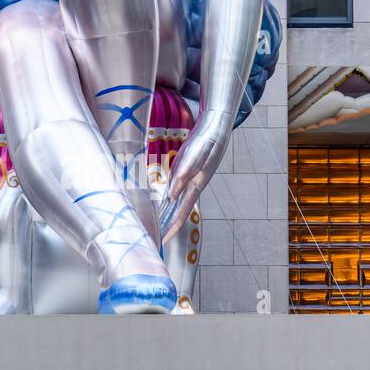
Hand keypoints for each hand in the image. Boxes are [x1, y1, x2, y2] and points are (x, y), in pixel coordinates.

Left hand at [160, 111, 228, 240]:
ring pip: (175, 203)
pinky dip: (167, 200)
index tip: (161, 240)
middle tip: (154, 238)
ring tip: (154, 226)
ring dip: (165, 215)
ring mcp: (189, 180)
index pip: (181, 214)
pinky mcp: (186, 172)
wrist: (216, 128)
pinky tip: (160, 204)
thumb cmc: (207, 142)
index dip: (171, 228)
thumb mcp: (194, 156)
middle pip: (177, 212)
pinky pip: (174, 191)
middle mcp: (192, 186)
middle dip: (166, 226)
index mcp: (196, 186)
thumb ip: (183, 176)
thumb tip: (172, 196)